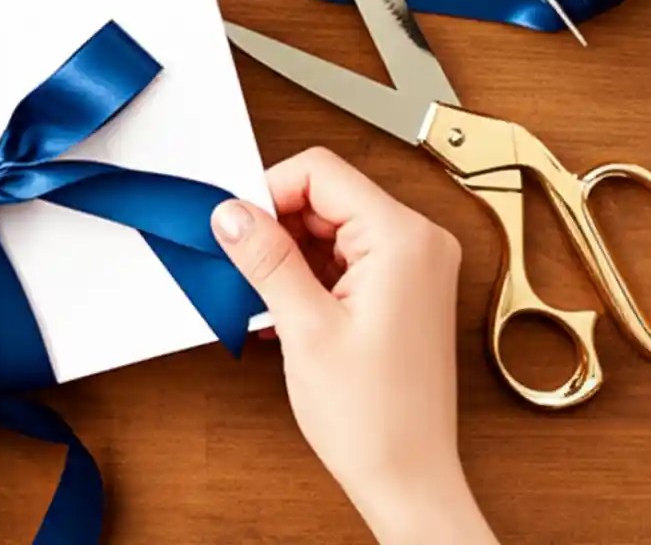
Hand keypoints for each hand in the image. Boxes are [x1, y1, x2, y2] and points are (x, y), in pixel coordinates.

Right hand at [212, 148, 494, 544]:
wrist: (407, 477)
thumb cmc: (375, 418)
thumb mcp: (305, 327)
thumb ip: (266, 259)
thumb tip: (231, 212)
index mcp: (404, 239)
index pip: (321, 172)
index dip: (268, 191)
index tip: (233, 225)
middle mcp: (418, 243)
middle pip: (326, 198)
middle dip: (275, 227)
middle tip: (239, 266)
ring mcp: (413, 267)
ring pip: (330, 230)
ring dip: (287, 256)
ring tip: (261, 298)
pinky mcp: (402, 290)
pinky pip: (343, 259)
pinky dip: (307, 277)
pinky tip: (281, 311)